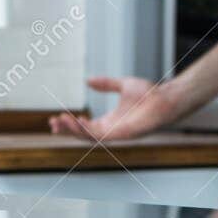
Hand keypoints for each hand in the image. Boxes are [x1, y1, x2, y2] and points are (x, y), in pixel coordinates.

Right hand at [50, 76, 179, 141]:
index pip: (86, 126)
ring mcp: (116, 134)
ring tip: (59, 122)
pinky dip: (85, 130)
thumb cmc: (149, 93)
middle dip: (66, 130)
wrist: (165, 98)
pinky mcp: (122, 135)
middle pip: (83, 134)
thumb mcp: (122, 84)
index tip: (58, 116)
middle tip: (52, 124)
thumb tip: (87, 81)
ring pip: (88, 137)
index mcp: (110, 121)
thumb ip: (105, 84)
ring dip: (72, 130)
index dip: (71, 123)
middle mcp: (111, 129)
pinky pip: (99, 136)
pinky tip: (76, 121)